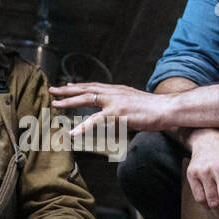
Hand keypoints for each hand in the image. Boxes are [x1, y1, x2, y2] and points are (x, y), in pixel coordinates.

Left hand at [49, 82, 174, 134]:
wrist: (166, 109)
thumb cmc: (153, 110)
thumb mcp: (133, 105)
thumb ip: (121, 108)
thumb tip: (113, 117)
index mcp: (117, 90)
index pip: (93, 86)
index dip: (78, 86)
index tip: (65, 86)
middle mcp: (113, 92)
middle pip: (86, 88)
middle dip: (67, 89)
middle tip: (52, 90)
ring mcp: (115, 102)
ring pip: (87, 99)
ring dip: (69, 101)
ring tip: (55, 104)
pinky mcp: (118, 113)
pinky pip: (97, 120)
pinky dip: (83, 126)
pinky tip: (73, 132)